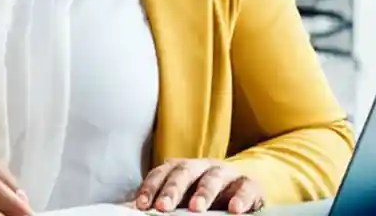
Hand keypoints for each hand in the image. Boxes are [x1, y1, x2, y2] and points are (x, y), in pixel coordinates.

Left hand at [135, 159, 263, 213]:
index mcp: (181, 169)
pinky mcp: (248, 184)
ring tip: (196, 209)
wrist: (242, 188)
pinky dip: (240, 197)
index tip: (142, 206)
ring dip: (204, 193)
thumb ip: (160, 201)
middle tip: (163, 208)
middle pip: (184, 172)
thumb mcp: (181, 198)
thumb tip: (127, 210)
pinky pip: (245, 187)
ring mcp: (226, 173)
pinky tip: (234, 209)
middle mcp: (202, 166)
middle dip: (172, 190)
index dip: (151, 188)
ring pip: (213, 177)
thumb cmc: (203, 195)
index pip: (162, 173)